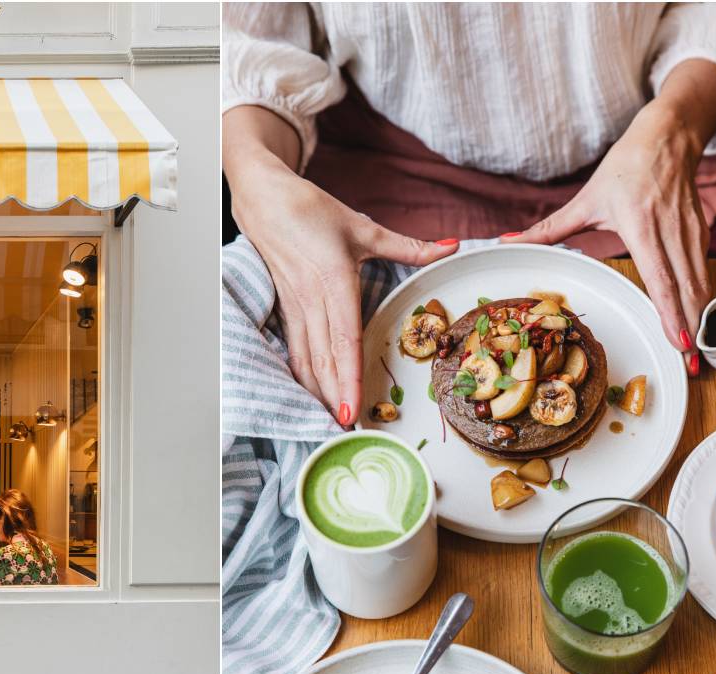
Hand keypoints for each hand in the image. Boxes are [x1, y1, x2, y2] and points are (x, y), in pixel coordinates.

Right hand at [226, 109, 457, 422]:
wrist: (263, 198)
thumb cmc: (311, 210)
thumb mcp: (363, 228)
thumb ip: (409, 246)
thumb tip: (452, 245)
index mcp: (334, 281)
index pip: (343, 339)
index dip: (346, 376)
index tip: (351, 407)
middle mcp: (311, 300)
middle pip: (323, 359)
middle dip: (333, 397)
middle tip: (345, 432)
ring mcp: (294, 307)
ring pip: (305, 359)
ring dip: (315, 393)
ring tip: (328, 423)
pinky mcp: (283, 309)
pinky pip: (293, 349)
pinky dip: (300, 375)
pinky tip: (307, 396)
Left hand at [507, 60, 715, 376]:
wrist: (668, 135)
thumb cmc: (625, 167)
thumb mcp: (585, 199)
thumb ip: (548, 228)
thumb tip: (508, 241)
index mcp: (641, 225)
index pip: (660, 276)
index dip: (671, 310)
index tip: (679, 339)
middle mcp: (670, 231)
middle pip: (686, 287)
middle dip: (691, 327)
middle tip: (693, 363)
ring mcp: (690, 231)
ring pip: (700, 281)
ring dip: (701, 317)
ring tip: (699, 351)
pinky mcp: (702, 231)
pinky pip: (703, 269)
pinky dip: (703, 296)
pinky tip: (700, 319)